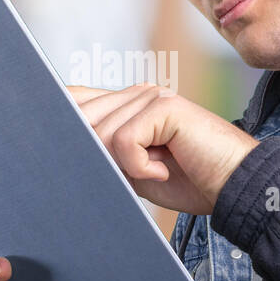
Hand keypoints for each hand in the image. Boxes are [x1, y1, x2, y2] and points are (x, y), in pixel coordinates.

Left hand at [67, 83, 259, 215]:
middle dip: (95, 155)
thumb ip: (103, 154)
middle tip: (131, 175)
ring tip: (156, 171)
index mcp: (127, 103)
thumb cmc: (188, 181)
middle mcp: (138, 93)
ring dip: (124, 165)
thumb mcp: (132, 170)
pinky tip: (163, 169)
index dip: (59, 119)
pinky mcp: (165, 107)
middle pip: (82, 119)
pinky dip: (140, 167)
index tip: (46, 140)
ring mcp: (152, 96)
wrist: (233, 187)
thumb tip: (63, 150)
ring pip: (101, 133)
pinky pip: (124, 141)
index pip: (76, 98)